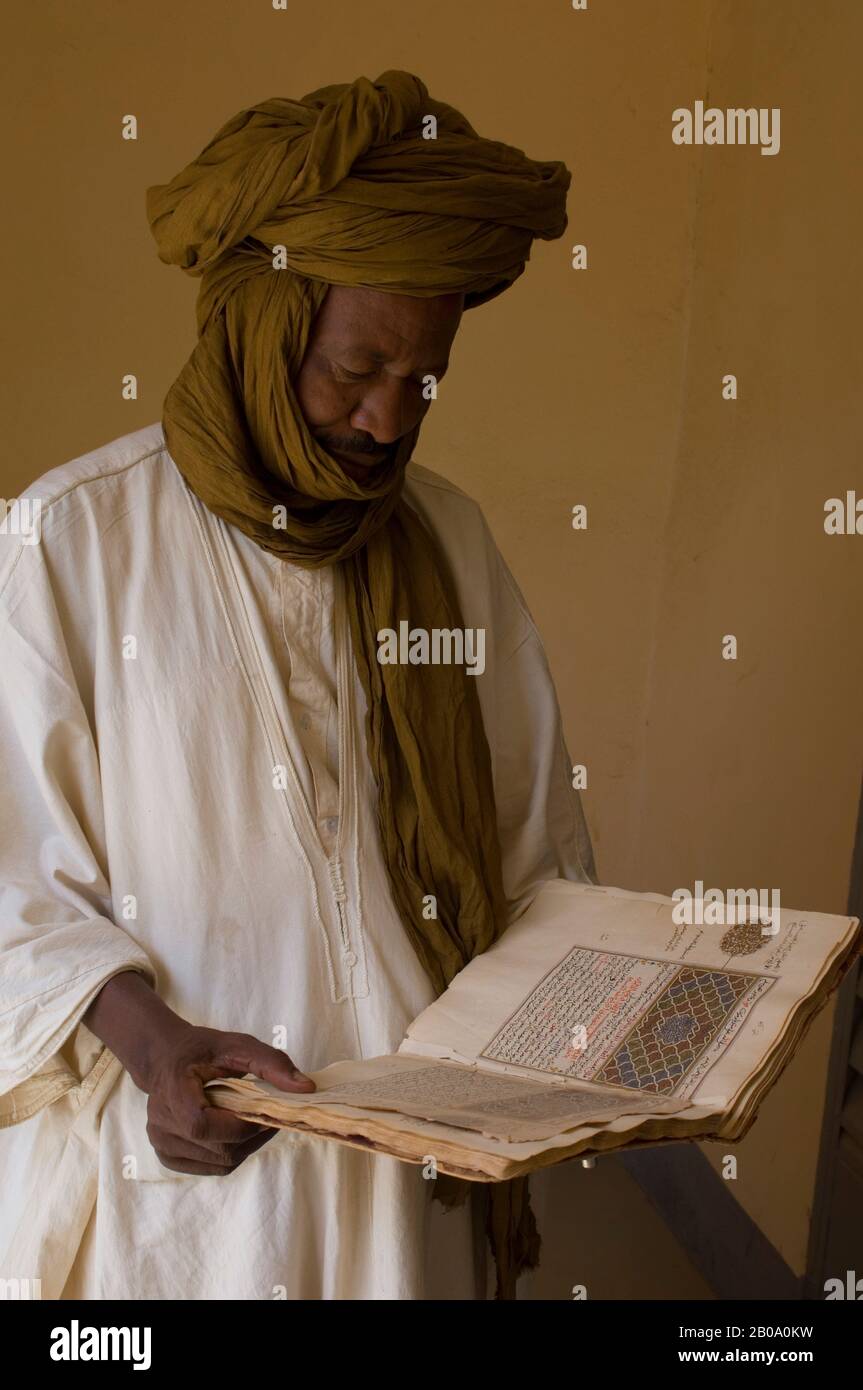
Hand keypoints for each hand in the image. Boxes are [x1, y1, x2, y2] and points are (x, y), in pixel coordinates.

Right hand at [143, 1022, 315, 1175]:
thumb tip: (306, 1089)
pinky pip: (211, 1167)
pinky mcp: (168, 1156)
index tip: (266, 1112)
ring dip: (245, 1147)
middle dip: (253, 1136)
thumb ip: (271, 1063)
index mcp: (172, 1093)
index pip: (204, 1126)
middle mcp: (161, 1124)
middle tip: (268, 1115)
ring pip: (219, 1163)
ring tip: (251, 1120)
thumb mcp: (237, 1045)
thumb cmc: (202, 1050)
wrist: (165, 1059)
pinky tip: (233, 1131)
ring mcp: (162, 1144)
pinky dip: (231, 1154)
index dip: (241, 1126)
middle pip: (219, 1149)